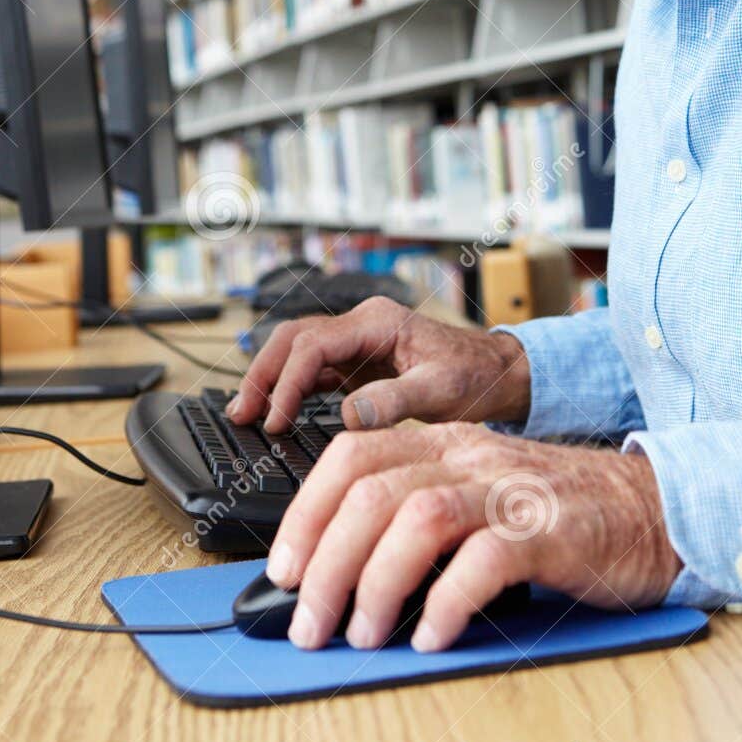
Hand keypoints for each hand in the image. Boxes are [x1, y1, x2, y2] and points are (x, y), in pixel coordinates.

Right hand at [226, 296, 530, 433]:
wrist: (500, 375)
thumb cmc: (476, 378)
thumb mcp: (440, 393)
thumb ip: (395, 402)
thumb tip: (349, 417)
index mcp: (378, 322)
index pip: (313, 345)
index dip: (287, 382)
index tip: (275, 420)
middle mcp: (362, 325)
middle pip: (294, 339)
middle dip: (263, 373)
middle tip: (241, 412)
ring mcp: (358, 342)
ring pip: (297, 351)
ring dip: (270, 379)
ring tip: (246, 413)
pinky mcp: (359, 363)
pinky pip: (313, 370)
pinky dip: (290, 389)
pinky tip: (276, 413)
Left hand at [264, 422, 681, 650]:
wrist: (652, 510)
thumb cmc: (555, 514)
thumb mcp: (477, 496)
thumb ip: (416, 517)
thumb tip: (337, 578)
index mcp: (444, 442)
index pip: (351, 453)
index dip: (306, 511)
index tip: (283, 569)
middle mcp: (471, 456)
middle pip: (371, 491)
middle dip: (327, 562)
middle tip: (309, 622)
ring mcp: (511, 491)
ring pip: (418, 519)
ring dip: (376, 583)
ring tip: (362, 634)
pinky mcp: (550, 533)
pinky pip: (484, 561)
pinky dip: (447, 602)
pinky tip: (431, 636)